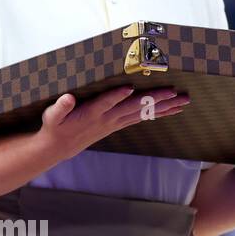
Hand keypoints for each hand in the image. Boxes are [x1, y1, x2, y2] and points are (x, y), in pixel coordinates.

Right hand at [35, 85, 188, 161]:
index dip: (116, 96)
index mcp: (91, 113)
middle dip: (155, 100)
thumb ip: (61, 107)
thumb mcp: (52, 116)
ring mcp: (114, 122)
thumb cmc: (55, 127)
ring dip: (163, 107)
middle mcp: (107, 118)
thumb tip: (67, 98)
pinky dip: (157, 113)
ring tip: (182, 101)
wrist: (59, 147)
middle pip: (134, 107)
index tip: (129, 87)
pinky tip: (170, 110)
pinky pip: (141, 118)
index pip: (105, 103)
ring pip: (143, 113)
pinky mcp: (117, 124)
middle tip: (175, 93)